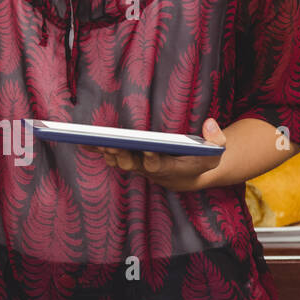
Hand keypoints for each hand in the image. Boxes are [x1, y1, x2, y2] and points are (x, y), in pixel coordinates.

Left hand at [88, 118, 226, 191]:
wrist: (191, 176)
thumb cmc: (203, 159)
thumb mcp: (216, 151)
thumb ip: (216, 138)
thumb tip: (210, 123)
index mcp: (171, 169)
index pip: (159, 166)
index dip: (152, 160)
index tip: (148, 150)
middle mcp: (151, 171)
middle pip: (133, 166)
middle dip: (122, 156)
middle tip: (111, 145)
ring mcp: (139, 168)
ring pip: (119, 163)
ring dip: (107, 153)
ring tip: (94, 141)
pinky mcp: (130, 162)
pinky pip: (111, 157)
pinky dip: (98, 151)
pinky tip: (83, 142)